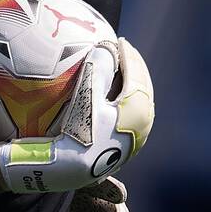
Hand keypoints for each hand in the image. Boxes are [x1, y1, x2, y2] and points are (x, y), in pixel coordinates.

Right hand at [0, 38, 154, 193]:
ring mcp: (135, 139)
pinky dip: (125, 101)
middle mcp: (143, 126)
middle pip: (142, 88)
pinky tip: (112, 97)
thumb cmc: (77, 131)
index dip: (129, 56)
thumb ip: (98, 70)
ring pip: (139, 103)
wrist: (67, 170)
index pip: (137, 75)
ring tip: (120, 71)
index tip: (120, 41)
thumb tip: (106, 48)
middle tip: (124, 52)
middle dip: (134, 69)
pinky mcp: (124, 148)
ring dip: (131, 85)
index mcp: (139, 111)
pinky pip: (130, 116)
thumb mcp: (86, 97)